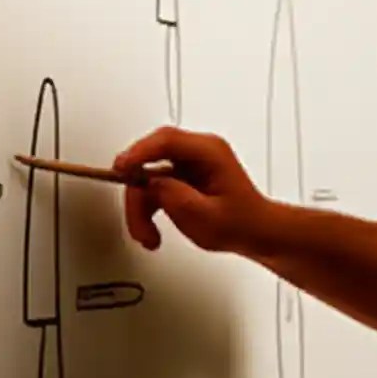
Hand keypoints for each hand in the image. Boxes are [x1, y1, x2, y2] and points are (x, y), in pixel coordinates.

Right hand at [114, 127, 271, 254]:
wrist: (255, 232)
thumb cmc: (241, 223)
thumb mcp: (205, 216)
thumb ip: (175, 197)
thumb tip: (149, 183)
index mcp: (210, 152)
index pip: (167, 141)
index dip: (139, 153)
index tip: (121, 168)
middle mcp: (198, 152)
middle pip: (151, 158)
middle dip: (138, 193)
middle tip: (137, 222)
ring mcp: (188, 164)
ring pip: (148, 176)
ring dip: (141, 208)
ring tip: (148, 237)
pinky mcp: (181, 177)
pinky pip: (153, 186)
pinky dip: (148, 209)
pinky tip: (152, 232)